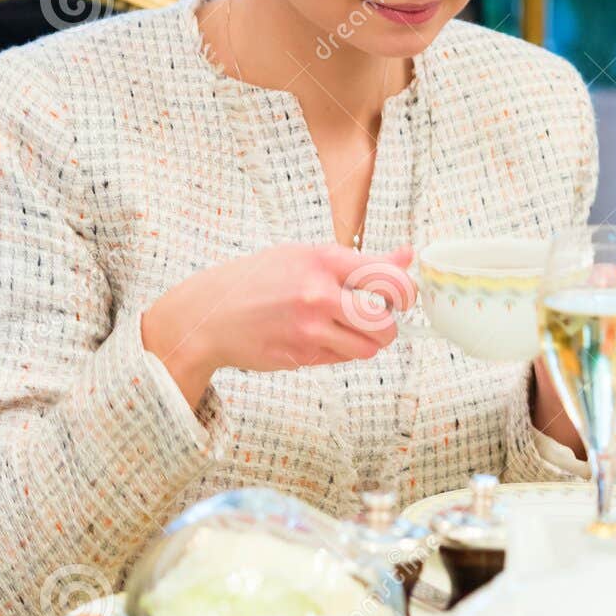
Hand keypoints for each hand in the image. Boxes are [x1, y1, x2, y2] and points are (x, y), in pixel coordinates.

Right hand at [142, 244, 416, 407]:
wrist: (207, 315)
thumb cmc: (257, 279)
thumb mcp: (304, 255)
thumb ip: (358, 260)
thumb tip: (408, 257)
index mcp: (322, 261)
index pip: (387, 278)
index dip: (407, 292)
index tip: (405, 297)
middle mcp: (317, 295)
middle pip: (384, 324)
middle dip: (389, 326)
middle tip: (379, 320)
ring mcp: (308, 330)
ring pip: (367, 350)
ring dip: (367, 343)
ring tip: (348, 330)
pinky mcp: (300, 357)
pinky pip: (340, 360)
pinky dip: (339, 352)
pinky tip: (318, 337)